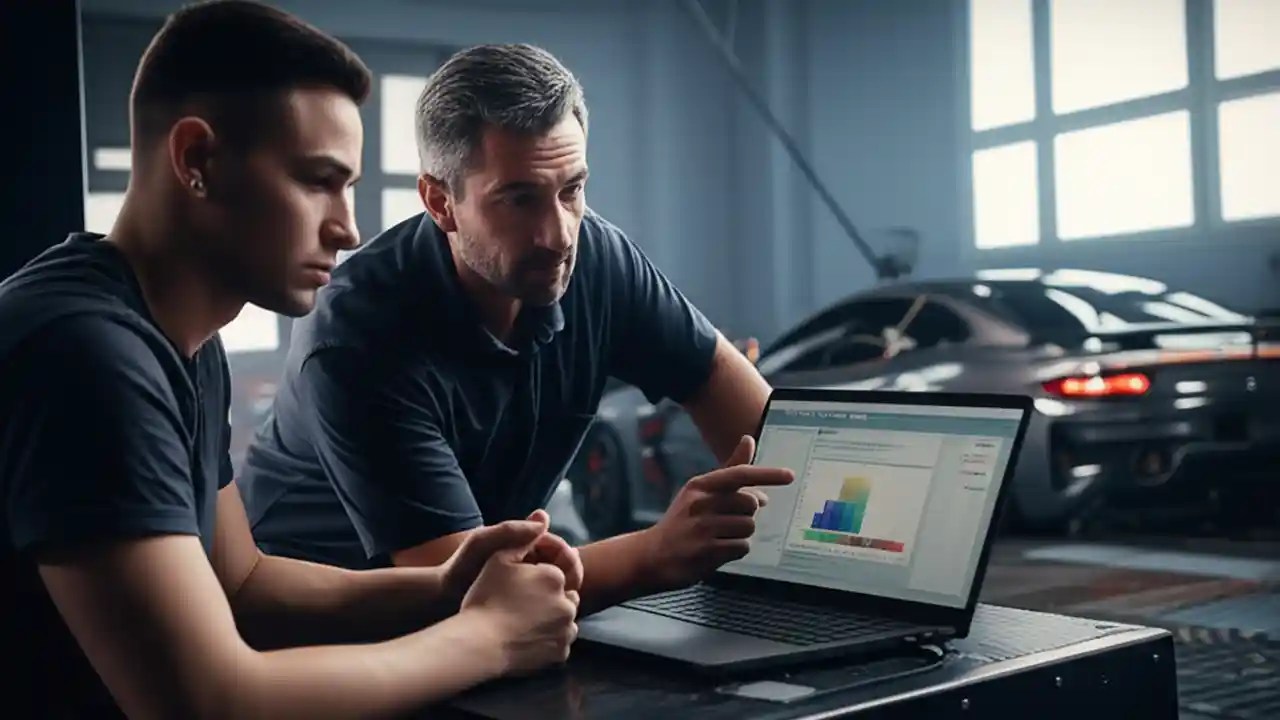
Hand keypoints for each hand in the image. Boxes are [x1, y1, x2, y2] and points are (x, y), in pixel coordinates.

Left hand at [441, 511, 583, 605]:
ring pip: (555, 586)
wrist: (442, 599)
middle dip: (570, 574)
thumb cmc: (460, 568)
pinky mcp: (522, 604)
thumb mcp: (483, 543)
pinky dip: (553, 607)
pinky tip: (554, 616)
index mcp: (521, 544)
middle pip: (560, 566)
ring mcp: (525, 584)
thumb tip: (544, 519)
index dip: (566, 555)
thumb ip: (511, 530)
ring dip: (564, 593)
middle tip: (573, 588)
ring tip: (565, 602)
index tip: (570, 568)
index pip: (554, 545)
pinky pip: (545, 603)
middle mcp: (526, 562)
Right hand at [460, 531, 580, 675]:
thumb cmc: (486, 597)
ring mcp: (566, 630)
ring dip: (553, 616)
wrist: (479, 643)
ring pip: (565, 619)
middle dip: (551, 594)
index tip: (521, 581)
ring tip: (525, 619)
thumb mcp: (499, 558)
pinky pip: (560, 642)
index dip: (540, 573)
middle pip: (565, 594)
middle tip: (524, 600)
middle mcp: (568, 603)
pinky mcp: (560, 654)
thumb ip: (523, 537)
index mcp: (556, 577)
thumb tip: (542, 518)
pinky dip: (549, 638)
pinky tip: (528, 637)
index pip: (558, 570)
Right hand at [644, 436, 793, 589]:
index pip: (740, 474)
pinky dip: (735, 550)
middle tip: (728, 520)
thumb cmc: (683, 521)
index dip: (767, 474)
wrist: (653, 556)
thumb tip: (749, 440)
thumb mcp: (700, 491)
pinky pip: (742, 547)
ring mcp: (703, 528)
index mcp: (701, 485)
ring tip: (719, 537)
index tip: (789, 475)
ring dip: (740, 534)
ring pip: (748, 527)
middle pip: (751, 505)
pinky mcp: (707, 552)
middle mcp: (701, 503)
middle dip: (747, 514)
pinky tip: (717, 550)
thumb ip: (729, 468)